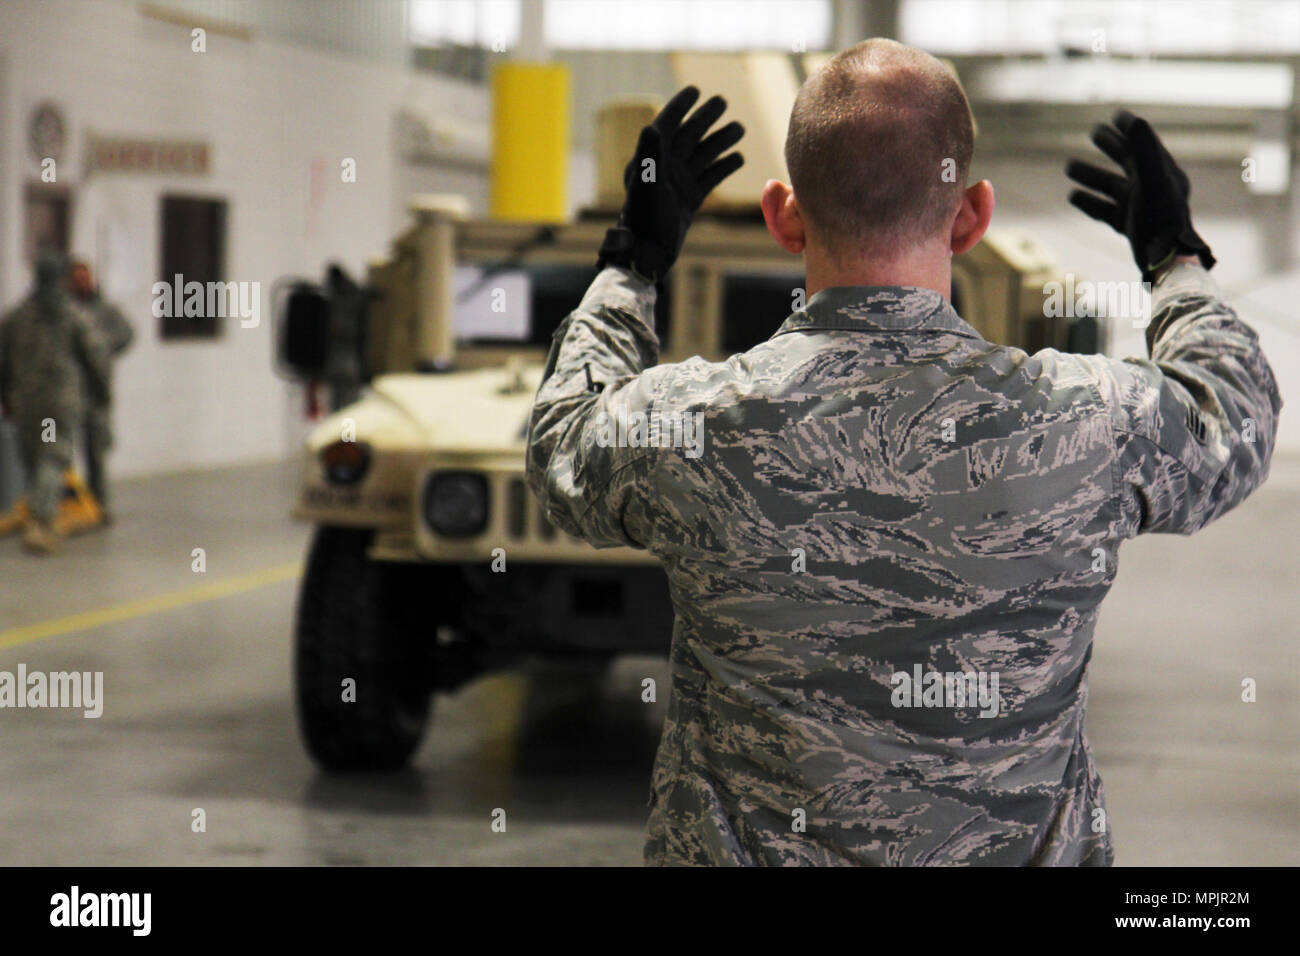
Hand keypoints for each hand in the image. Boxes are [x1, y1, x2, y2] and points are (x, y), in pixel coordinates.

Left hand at [597, 86, 744, 282]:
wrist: (648, 255)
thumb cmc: (643, 221)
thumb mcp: (646, 188)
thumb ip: (649, 157)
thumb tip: (651, 126)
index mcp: (650, 160)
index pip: (665, 125)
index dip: (679, 107)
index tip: (695, 90)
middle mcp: (664, 168)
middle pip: (688, 136)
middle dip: (705, 118)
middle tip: (723, 101)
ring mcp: (678, 184)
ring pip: (703, 155)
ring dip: (720, 141)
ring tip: (740, 128)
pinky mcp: (690, 200)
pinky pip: (709, 178)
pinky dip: (723, 167)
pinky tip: (739, 158)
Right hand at [1066, 110, 1214, 282]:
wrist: (1166, 260)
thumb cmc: (1161, 220)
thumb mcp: (1153, 182)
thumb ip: (1144, 151)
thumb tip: (1135, 120)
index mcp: (1163, 173)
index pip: (1145, 145)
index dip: (1130, 129)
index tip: (1116, 115)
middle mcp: (1152, 188)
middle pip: (1128, 161)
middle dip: (1111, 146)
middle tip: (1093, 132)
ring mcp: (1139, 208)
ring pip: (1112, 186)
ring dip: (1091, 176)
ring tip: (1068, 167)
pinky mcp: (1129, 226)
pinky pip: (1106, 211)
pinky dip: (1089, 202)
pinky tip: (1072, 196)